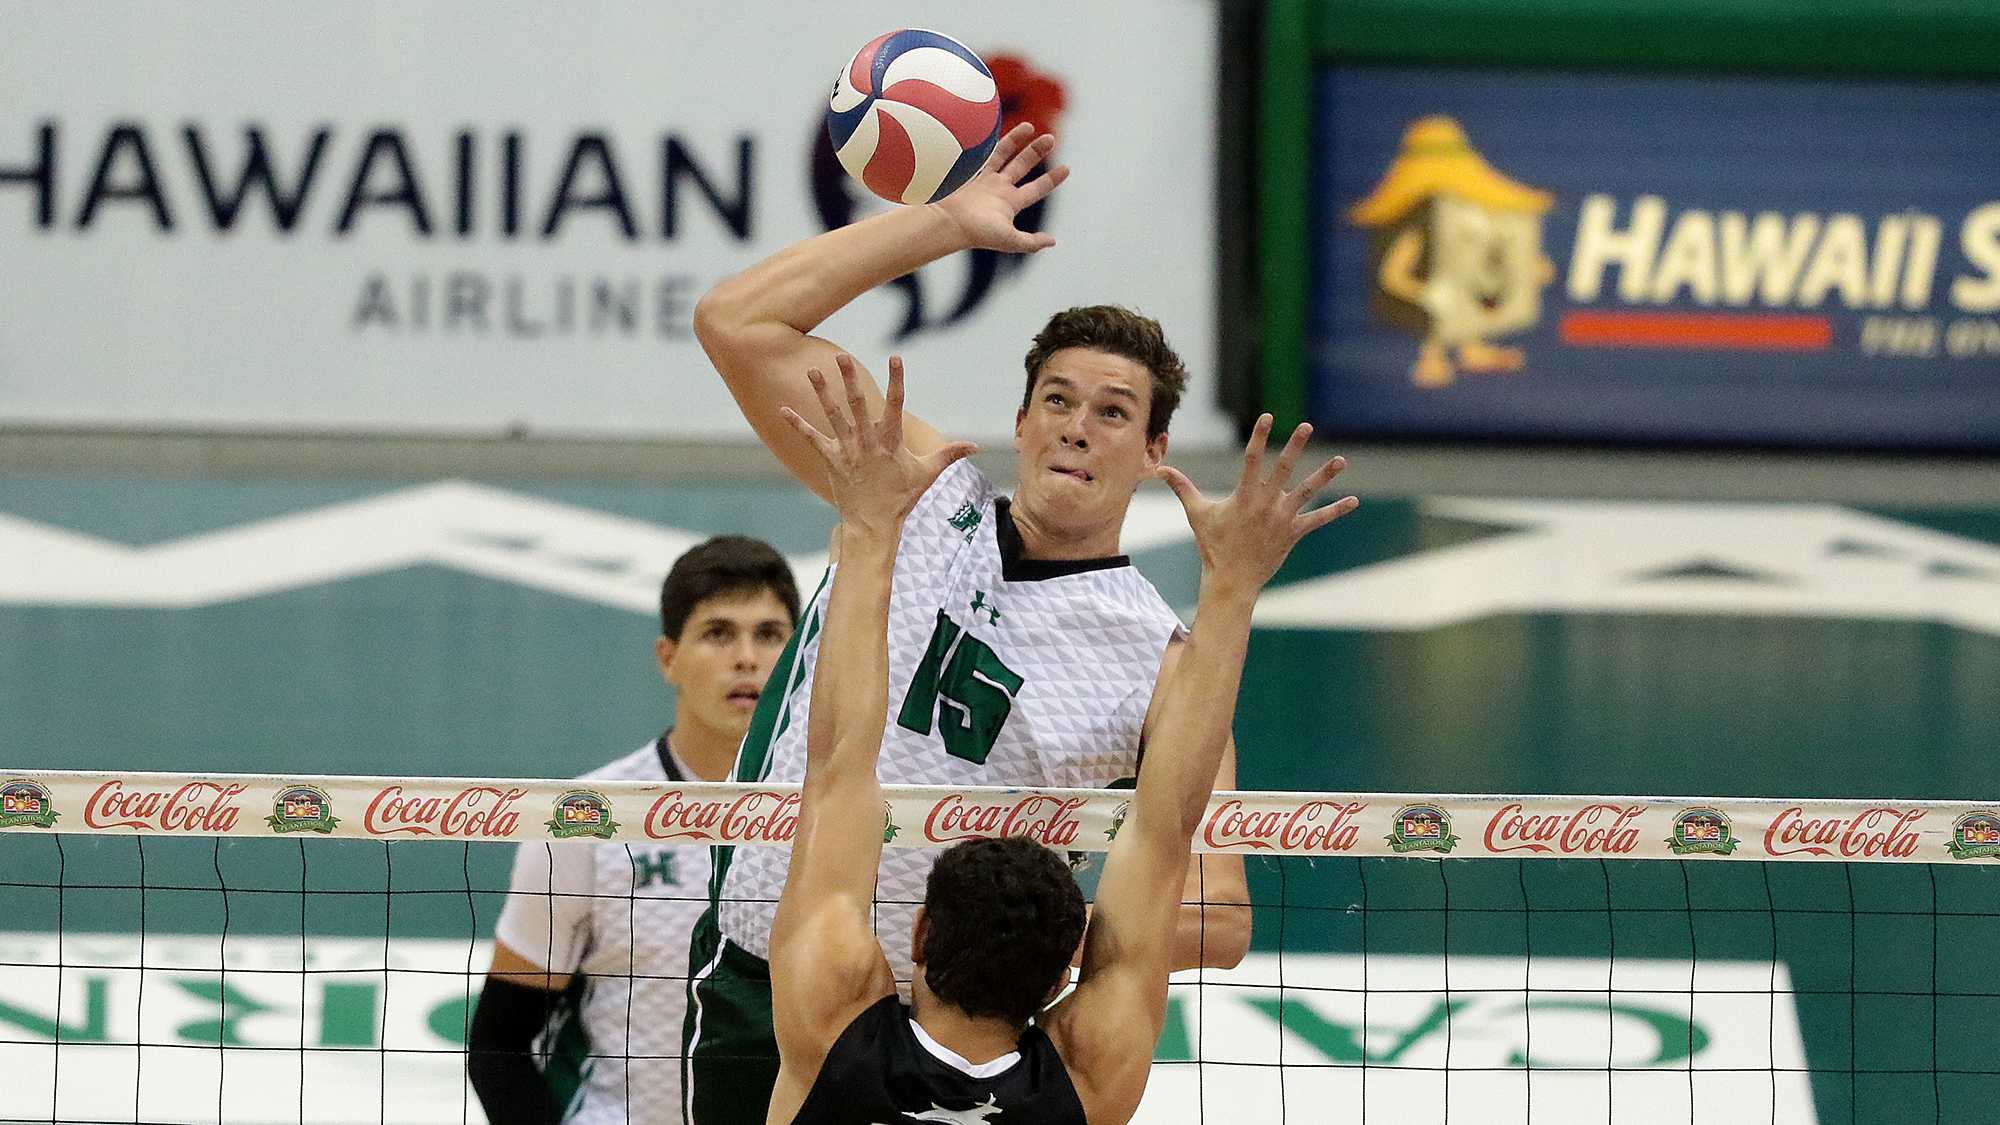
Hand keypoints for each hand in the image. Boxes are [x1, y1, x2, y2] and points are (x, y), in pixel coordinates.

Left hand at [780, 354, 977, 540]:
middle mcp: (866, 440)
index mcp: (890, 440)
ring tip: (812, 370)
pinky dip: (797, 424)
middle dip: (849, 378)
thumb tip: (976, 446)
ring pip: (832, 414)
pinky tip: (782, 409)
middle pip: (856, 403)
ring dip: (821, 392)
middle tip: (842, 356)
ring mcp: (847, 449)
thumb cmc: (902, 497)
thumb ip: (950, 454)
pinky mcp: (831, 459)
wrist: (874, 523)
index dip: (896, 379)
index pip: (895, 403)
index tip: (895, 358)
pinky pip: (811, 438)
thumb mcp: (928, 473)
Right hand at [932, 123, 1068, 253]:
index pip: (1037, 188)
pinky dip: (992, 141)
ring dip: (1017, 141)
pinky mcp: (968, 170)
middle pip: (1022, 167)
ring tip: (1030, 126)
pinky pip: (983, 151)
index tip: (1067, 168)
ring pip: (1004, 154)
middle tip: (1051, 138)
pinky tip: (998, 127)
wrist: (946, 222)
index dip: (1052, 179)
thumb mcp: (1009, 239)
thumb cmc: (977, 232)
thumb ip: (1030, 242)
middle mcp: (998, 190)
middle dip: (1036, 152)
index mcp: (1010, 204)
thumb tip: (1052, 241)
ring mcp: (983, 179)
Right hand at [1156, 415, 1357, 594]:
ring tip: (1342, 460)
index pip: (1252, 459)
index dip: (1259, 436)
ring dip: (1325, 475)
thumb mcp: (1197, 514)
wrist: (1231, 579)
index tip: (1267, 417)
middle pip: (1284, 468)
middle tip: (1306, 426)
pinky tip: (1353, 501)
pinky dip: (1336, 510)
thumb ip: (1182, 488)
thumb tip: (1160, 469)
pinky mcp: (1294, 533)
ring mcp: (1282, 518)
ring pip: (1307, 491)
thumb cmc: (1213, 545)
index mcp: (1244, 496)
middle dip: (1295, 445)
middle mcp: (1266, 503)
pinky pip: (1318, 520)